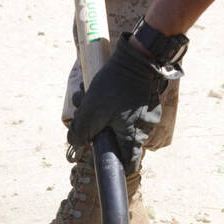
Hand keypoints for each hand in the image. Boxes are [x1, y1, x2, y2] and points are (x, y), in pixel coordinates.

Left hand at [67, 34, 182, 173]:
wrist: (137, 58)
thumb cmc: (114, 87)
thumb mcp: (90, 111)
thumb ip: (80, 132)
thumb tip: (75, 142)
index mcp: (133, 137)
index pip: (128, 164)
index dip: (114, 165)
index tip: (101, 157)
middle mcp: (144, 129)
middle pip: (119, 139)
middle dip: (98, 129)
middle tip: (84, 113)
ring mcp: (148, 114)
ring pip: (120, 120)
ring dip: (101, 112)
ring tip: (86, 95)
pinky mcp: (146, 100)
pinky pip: (126, 108)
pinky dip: (112, 102)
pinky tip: (100, 88)